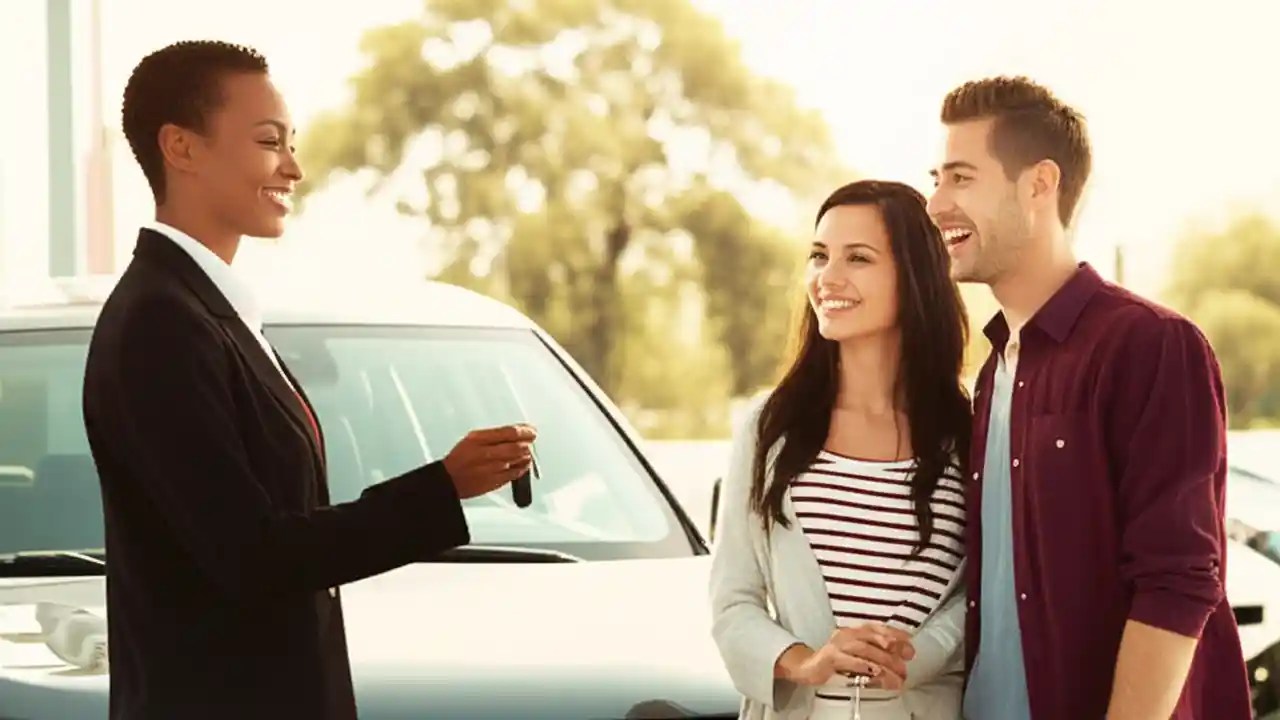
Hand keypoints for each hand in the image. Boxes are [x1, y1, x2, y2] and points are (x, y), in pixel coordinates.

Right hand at [442, 424, 536, 498]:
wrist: (450, 480)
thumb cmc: (460, 459)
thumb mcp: (473, 438)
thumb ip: (494, 435)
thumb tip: (514, 432)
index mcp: (481, 440)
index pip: (510, 432)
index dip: (525, 430)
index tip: (531, 430)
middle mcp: (488, 454)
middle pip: (518, 446)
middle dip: (528, 442)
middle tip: (531, 440)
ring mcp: (493, 469)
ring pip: (519, 459)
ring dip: (527, 454)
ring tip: (526, 451)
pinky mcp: (497, 481)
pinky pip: (516, 473)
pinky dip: (523, 467)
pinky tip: (523, 464)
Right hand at [790, 624, 913, 689]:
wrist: (807, 667)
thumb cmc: (835, 661)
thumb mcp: (858, 656)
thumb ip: (878, 655)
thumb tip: (902, 658)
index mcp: (854, 631)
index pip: (877, 627)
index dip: (895, 634)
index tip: (909, 644)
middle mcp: (847, 634)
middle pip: (873, 638)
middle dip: (892, 652)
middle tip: (905, 666)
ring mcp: (837, 644)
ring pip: (864, 649)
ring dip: (882, 662)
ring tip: (896, 675)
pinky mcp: (830, 657)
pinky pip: (849, 660)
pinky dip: (864, 665)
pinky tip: (875, 671)